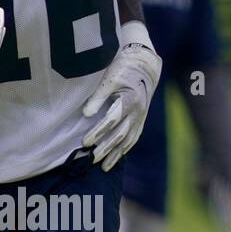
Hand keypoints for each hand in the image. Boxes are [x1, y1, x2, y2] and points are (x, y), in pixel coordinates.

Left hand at [81, 21, 161, 171]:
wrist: (145, 64)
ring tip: (104, 167)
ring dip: (116, 154)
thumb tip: (86, 114)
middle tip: (92, 159)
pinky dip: (126, 148)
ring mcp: (141, 116)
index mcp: (129, 100)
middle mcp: (137, 112)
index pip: (111, 121)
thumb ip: (98, 97)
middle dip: (106, 149)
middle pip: (120, 134)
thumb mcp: (110, 79)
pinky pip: (135, 137)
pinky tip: (119, 156)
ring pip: (128, 139)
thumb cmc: (124, 68)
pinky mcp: (142, 118)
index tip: (85, 142)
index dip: (97, 133)